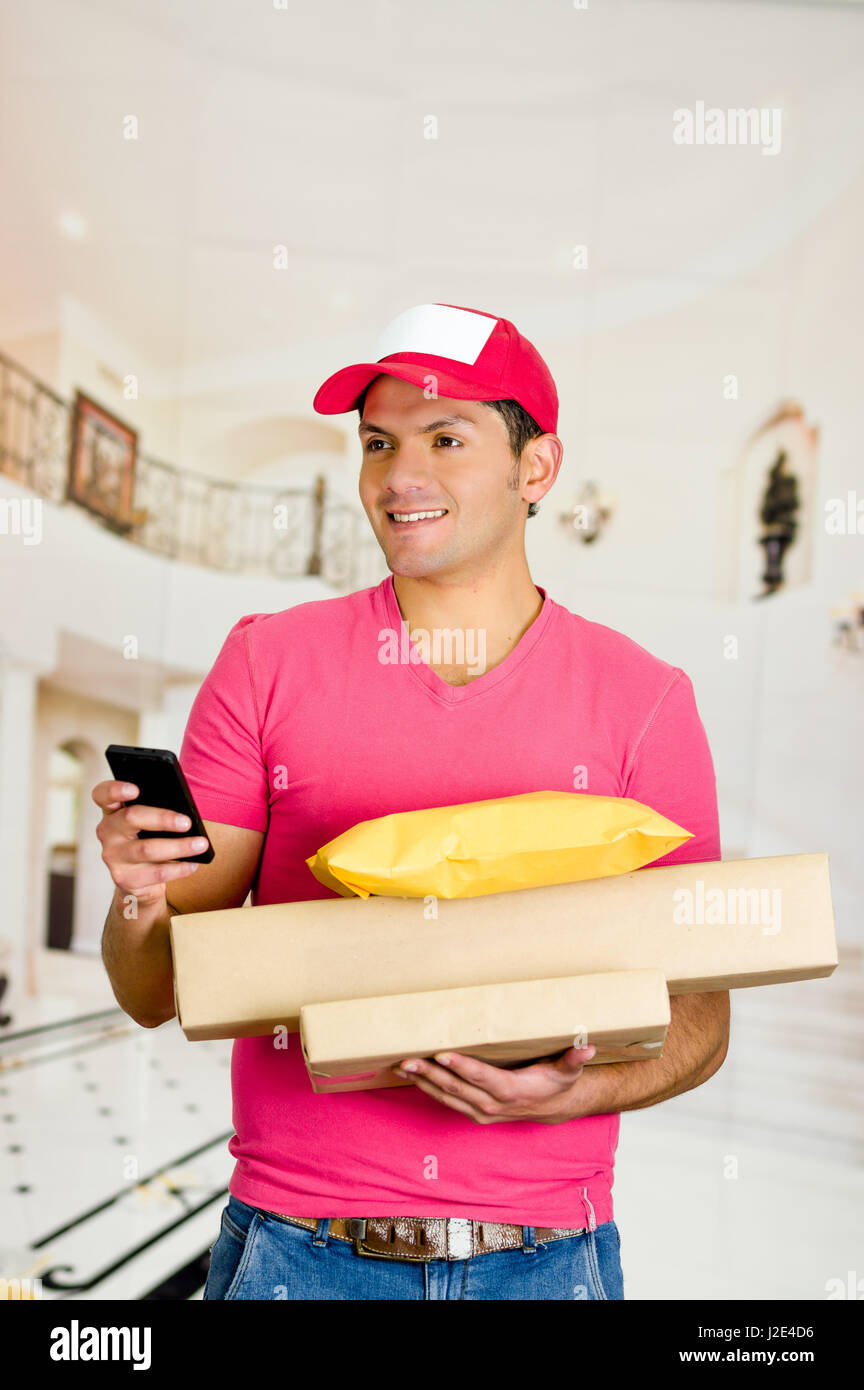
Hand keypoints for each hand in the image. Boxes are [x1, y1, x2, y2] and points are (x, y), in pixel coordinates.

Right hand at [92, 779, 207, 910]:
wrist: (139, 881)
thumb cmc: (148, 841)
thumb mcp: (148, 824)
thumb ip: (156, 812)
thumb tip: (184, 813)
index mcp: (113, 811)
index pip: (103, 795)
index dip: (115, 790)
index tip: (135, 789)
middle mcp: (108, 831)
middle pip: (131, 818)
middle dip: (162, 819)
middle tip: (187, 822)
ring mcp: (112, 856)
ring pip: (146, 849)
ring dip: (178, 846)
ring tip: (200, 844)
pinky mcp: (123, 878)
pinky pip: (156, 872)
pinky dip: (179, 868)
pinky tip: (193, 864)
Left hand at [392, 1045, 597, 1123]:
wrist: (553, 1108)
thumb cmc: (556, 1082)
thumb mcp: (568, 1070)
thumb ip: (574, 1058)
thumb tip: (587, 1046)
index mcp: (511, 1091)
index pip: (482, 1078)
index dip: (462, 1067)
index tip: (442, 1054)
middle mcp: (492, 1105)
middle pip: (456, 1089)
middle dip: (430, 1073)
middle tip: (407, 1058)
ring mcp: (480, 1111)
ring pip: (446, 1097)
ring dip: (422, 1082)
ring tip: (400, 1066)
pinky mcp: (474, 1112)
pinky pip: (446, 1100)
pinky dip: (428, 1088)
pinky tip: (412, 1075)